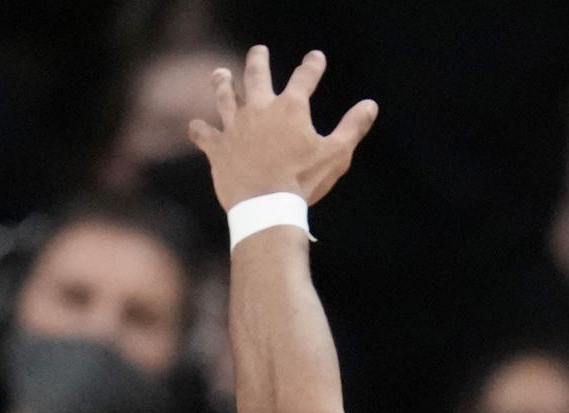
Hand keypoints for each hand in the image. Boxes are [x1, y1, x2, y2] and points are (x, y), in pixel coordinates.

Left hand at [189, 47, 377, 210]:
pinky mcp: (218, 146)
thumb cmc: (304, 180)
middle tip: (259, 50)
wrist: (266, 204)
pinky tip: (197, 127)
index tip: (316, 57)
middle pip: (256, 74)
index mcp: (291, 108)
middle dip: (259, 60)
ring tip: (221, 74)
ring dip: (223, 83)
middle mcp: (259, 109)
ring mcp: (235, 126)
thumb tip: (370, 105)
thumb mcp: (337, 154)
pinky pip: (204, 133)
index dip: (312, 65)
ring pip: (224, 96)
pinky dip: (200, 129)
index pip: (304, 77)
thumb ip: (352, 127)